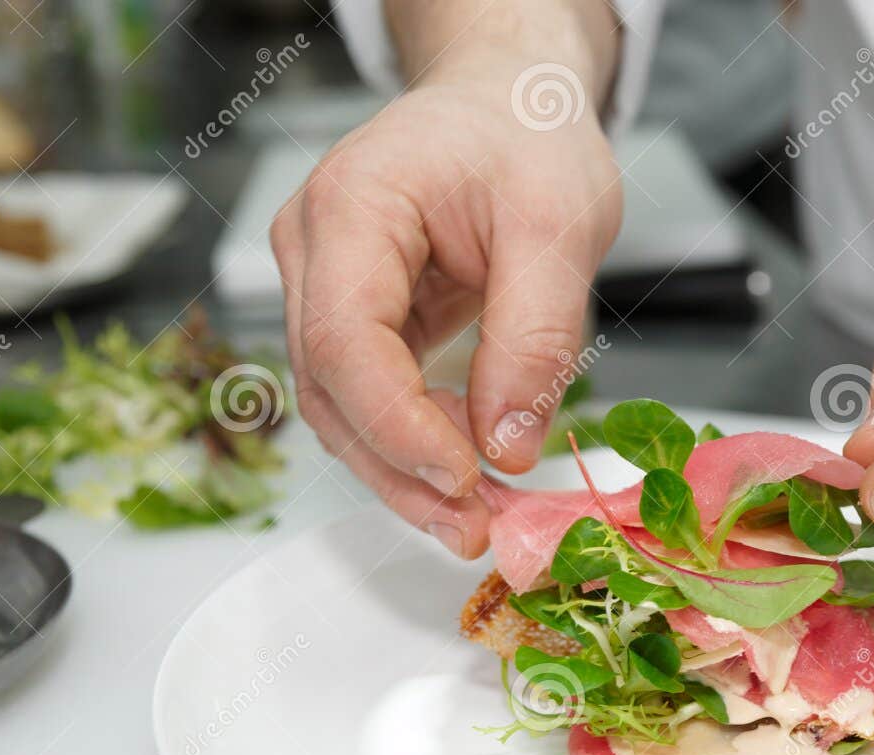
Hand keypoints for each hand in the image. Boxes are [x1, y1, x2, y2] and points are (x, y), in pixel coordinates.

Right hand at [271, 64, 620, 555]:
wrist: (507, 106)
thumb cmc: (527, 139)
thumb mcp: (559, 224)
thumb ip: (535, 335)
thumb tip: (510, 446)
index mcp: (352, 207)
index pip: (345, 341)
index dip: (399, 425)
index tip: (468, 478)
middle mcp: (314, 251)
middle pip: (332, 390)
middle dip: (403, 471)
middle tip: (475, 530)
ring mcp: (323, 287)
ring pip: (342, 409)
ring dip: (406, 473)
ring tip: (478, 516)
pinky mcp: (354, 318)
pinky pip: (370, 399)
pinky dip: (416, 444)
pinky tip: (469, 472)